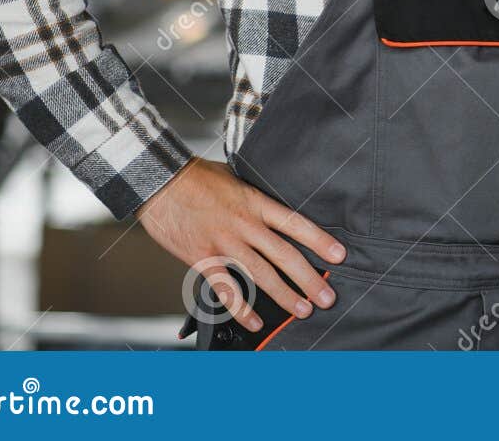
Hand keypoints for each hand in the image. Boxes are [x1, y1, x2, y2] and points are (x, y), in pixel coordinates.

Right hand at [136, 156, 346, 331]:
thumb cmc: (196, 177)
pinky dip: (242, 309)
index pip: (296, 224)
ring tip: (303, 310)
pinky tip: (256, 323)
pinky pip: (227, 288)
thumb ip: (255, 197)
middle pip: (285, 256)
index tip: (339, 256)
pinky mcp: (202, 258)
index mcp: (256, 203)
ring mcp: (224, 243)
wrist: (159, 180)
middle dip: (309, 279)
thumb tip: (272, 206)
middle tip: (327, 297)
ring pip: (261, 275)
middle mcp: (245, 225)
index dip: (320, 241)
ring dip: (285, 296)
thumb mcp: (236, 178)